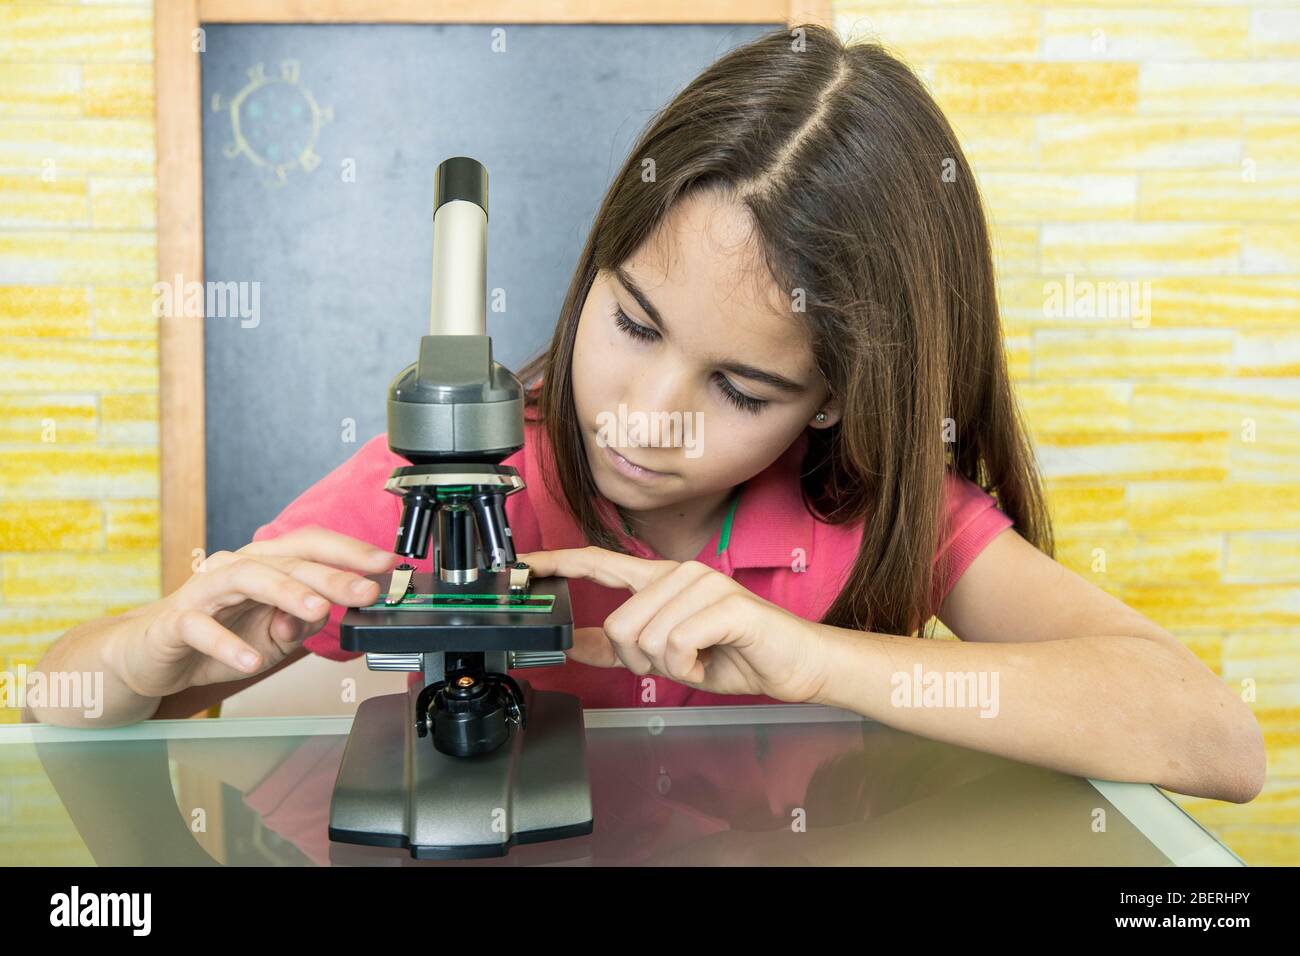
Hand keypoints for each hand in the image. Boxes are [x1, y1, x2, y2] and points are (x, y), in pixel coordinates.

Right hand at [110, 526, 399, 698]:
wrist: (150, 655)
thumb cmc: (215, 637)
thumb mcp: (273, 637)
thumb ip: (300, 625)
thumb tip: (325, 616)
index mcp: (267, 565)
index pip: (312, 546)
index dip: (351, 552)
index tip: (388, 565)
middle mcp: (238, 567)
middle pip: (289, 559)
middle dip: (332, 575)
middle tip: (367, 591)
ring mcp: (204, 591)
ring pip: (248, 578)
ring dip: (287, 592)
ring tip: (318, 611)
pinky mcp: (175, 621)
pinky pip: (201, 628)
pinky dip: (227, 644)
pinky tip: (251, 660)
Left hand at [516, 547, 829, 702]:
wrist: (797, 663)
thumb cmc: (738, 653)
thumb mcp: (670, 656)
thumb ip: (624, 646)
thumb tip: (578, 643)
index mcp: (663, 579)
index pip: (601, 563)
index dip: (559, 563)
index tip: (524, 566)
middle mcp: (679, 573)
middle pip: (620, 622)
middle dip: (639, 660)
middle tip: (675, 664)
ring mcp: (703, 584)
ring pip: (645, 638)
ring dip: (669, 666)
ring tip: (699, 659)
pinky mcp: (724, 604)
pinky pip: (675, 645)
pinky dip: (689, 667)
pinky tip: (710, 659)